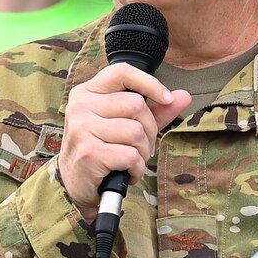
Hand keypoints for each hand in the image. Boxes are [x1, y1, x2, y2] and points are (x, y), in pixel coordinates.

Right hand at [58, 65, 191, 222]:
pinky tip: (126, 172)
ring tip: (132, 161)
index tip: (166, 99)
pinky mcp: (89, 151)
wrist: (73, 185)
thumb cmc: (100, 150)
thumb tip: (184, 96)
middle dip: (149, 131)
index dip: (149, 83)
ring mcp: (83, 128)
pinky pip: (131, 155)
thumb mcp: (124, 125)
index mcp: (88, 92)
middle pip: (136, 105)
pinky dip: (136, 169)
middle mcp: (81, 105)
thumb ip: (154, 110)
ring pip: (136, 132)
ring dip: (143, 153)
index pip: (122, 72)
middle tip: (140, 147)